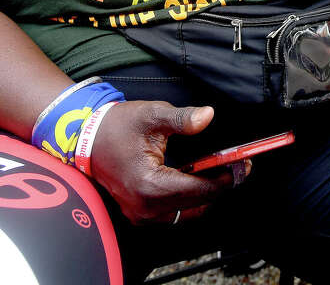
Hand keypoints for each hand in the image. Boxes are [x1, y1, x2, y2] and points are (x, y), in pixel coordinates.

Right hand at [90, 101, 243, 224]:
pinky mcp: (140, 213)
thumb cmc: (117, 126)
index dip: (226, 177)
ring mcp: (141, 214)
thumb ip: (182, 119)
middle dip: (221, 183)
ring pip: (188, 210)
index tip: (244, 163)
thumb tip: (207, 116)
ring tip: (222, 170)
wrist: (85, 138)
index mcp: (150, 185)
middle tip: (239, 164)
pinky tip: (199, 177)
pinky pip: (174, 211)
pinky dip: (190, 197)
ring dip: (207, 192)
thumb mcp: (152, 115)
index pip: (200, 189)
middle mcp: (145, 207)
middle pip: (198, 202)